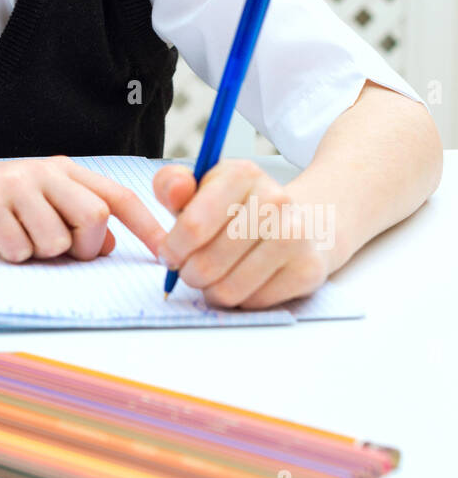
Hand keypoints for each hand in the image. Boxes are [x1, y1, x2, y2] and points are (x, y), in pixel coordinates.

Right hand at [0, 155, 168, 263]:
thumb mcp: (39, 207)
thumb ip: (76, 221)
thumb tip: (109, 247)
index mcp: (64, 171)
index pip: (118, 198)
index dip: (148, 228)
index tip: (170, 255)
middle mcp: (44, 171)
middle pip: (95, 219)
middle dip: (81, 246)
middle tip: (52, 244)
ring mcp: (15, 184)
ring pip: (57, 242)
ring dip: (38, 253)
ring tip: (15, 236)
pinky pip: (19, 250)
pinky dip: (9, 254)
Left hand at [153, 160, 331, 308]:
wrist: (301, 222)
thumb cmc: (238, 209)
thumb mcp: (202, 187)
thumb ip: (173, 185)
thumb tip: (175, 190)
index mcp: (242, 174)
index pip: (193, 225)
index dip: (173, 248)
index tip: (170, 254)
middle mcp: (274, 200)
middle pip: (207, 263)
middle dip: (189, 274)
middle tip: (191, 270)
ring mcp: (295, 236)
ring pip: (229, 290)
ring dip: (212, 290)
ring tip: (216, 276)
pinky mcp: (308, 270)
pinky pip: (253, 303)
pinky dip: (241, 299)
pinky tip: (245, 281)